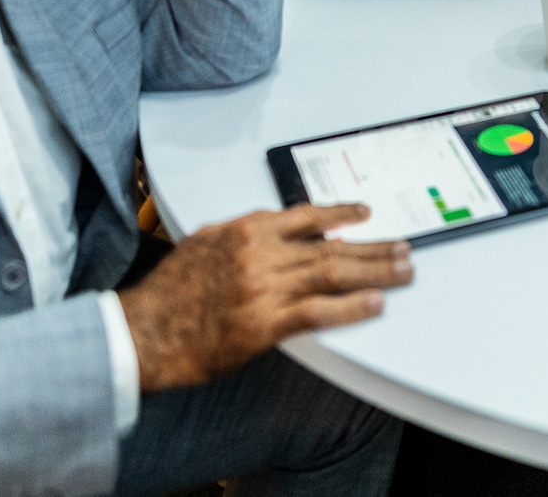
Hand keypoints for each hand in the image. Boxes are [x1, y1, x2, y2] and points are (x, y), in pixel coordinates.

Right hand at [118, 203, 411, 393]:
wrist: (143, 333)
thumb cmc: (169, 291)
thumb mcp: (205, 242)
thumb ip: (243, 234)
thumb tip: (277, 227)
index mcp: (246, 230)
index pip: (307, 215)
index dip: (341, 214)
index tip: (365, 214)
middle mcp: (260, 254)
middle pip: (331, 246)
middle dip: (373, 246)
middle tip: (404, 246)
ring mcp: (265, 289)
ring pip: (332, 273)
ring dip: (375, 271)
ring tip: (403, 270)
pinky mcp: (265, 325)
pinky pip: (318, 312)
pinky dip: (351, 307)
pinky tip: (375, 303)